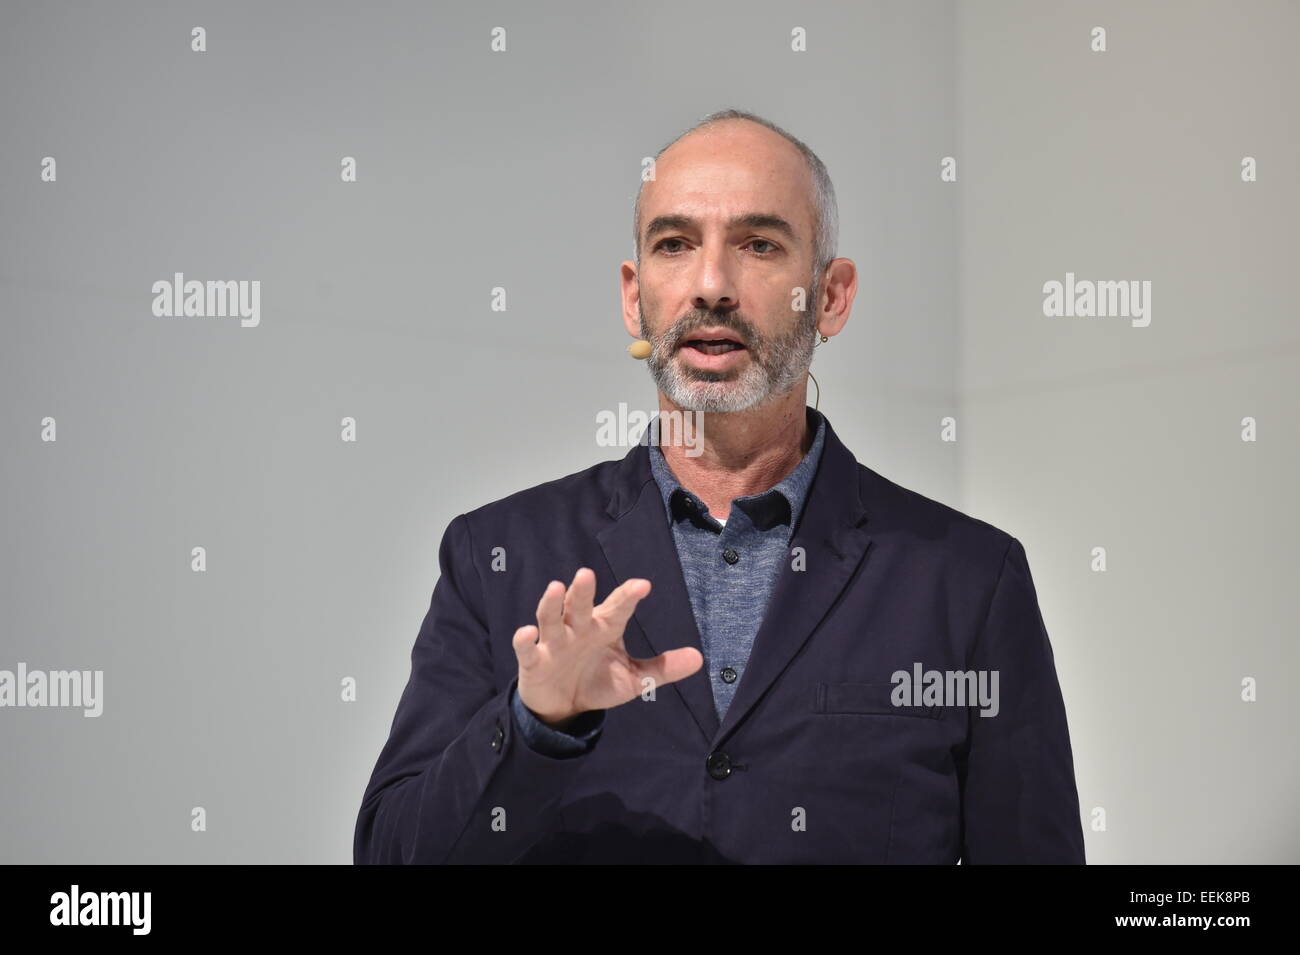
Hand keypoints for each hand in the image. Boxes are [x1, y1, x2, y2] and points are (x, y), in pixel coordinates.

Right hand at [513, 567, 703, 727]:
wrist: (564, 706)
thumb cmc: (598, 681)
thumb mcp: (633, 678)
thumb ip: (662, 668)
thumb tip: (699, 659)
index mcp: (604, 628)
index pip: (618, 609)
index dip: (628, 596)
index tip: (643, 586)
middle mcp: (578, 629)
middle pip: (580, 605)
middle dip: (582, 591)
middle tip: (586, 574)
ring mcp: (553, 643)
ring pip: (551, 618)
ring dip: (552, 604)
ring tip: (556, 587)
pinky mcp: (533, 661)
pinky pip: (527, 649)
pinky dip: (524, 640)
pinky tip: (527, 632)